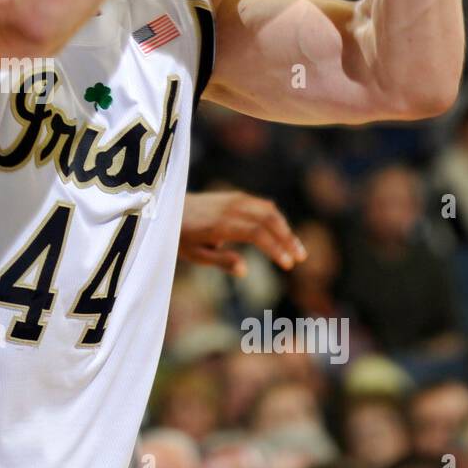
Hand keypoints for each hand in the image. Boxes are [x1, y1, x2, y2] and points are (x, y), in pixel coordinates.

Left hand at [179, 190, 306, 276]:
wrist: (168, 207)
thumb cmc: (181, 236)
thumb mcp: (195, 254)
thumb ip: (221, 261)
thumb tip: (245, 271)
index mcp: (219, 225)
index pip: (256, 234)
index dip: (275, 248)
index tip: (288, 263)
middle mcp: (229, 208)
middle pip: (268, 219)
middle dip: (287, 238)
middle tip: (300, 257)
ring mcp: (234, 199)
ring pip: (268, 210)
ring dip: (285, 228)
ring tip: (295, 247)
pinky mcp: (236, 196)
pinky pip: (262, 205)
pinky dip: (276, 219)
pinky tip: (282, 234)